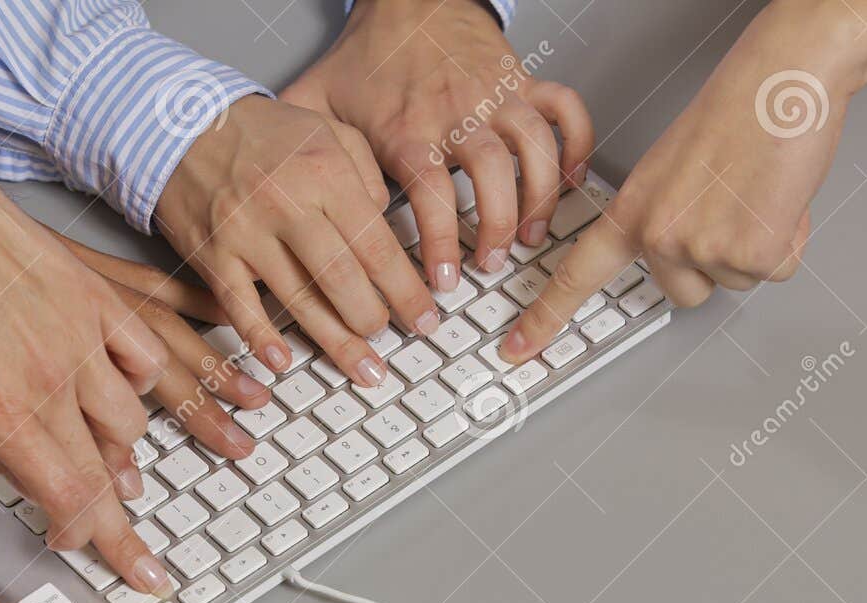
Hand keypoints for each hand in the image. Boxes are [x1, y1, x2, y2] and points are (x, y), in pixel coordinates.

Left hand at [0, 162, 178, 596]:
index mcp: (2, 413)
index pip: (68, 499)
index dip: (86, 538)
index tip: (90, 552)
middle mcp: (52, 385)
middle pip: (107, 476)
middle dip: (125, 528)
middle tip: (141, 555)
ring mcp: (82, 341)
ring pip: (132, 422)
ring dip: (122, 452)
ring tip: (110, 461)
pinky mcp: (97, 301)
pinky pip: (145, 356)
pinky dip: (141, 381)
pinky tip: (122, 387)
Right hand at [155, 95, 439, 389]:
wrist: (180, 124)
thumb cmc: (262, 133)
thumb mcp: (327, 130)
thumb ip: (365, 173)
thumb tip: (386, 220)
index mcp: (325, 173)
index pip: (377, 246)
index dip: (405, 290)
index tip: (424, 317)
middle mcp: (287, 204)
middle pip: (342, 280)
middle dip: (373, 320)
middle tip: (391, 339)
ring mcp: (246, 233)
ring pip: (298, 300)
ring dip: (334, 341)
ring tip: (361, 368)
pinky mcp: (213, 254)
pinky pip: (239, 305)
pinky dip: (260, 337)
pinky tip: (282, 361)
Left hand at [282, 0, 591, 290]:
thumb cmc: (368, 56)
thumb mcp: (321, 101)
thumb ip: (307, 154)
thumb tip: (289, 206)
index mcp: (408, 125)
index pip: (432, 192)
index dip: (442, 241)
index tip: (443, 281)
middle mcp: (457, 111)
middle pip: (492, 174)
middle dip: (497, 227)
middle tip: (491, 263)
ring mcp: (496, 95)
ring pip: (534, 148)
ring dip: (540, 197)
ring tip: (530, 236)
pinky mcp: (523, 81)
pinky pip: (565, 111)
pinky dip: (577, 145)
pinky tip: (574, 179)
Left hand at [502, 2, 848, 360]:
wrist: (782, 86)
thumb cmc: (736, 114)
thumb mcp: (672, 171)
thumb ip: (663, 217)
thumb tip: (683, 252)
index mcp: (632, 211)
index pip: (577, 275)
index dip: (545, 317)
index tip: (519, 348)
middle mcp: (659, 235)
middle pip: (683, 292)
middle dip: (712, 262)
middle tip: (729, 206)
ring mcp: (703, 249)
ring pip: (733, 281)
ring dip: (753, 246)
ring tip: (755, 193)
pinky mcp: (751, 255)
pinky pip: (773, 271)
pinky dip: (786, 240)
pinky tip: (779, 199)